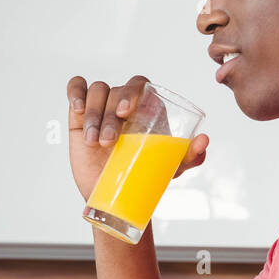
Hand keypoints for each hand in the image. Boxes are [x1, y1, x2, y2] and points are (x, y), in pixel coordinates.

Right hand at [65, 73, 208, 201]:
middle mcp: (123, 102)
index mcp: (146, 107)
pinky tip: (77, 108)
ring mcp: (102, 106)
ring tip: (94, 142)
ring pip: (96, 92)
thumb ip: (189, 156)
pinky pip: (77, 88)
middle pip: (116, 90)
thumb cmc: (143, 175)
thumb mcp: (169, 168)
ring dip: (94, 114)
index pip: (140, 85)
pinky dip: (75, 93)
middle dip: (110, 111)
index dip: (132, 92)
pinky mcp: (80, 113)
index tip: (125, 112)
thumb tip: (203, 141)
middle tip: (111, 139)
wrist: (115, 193)